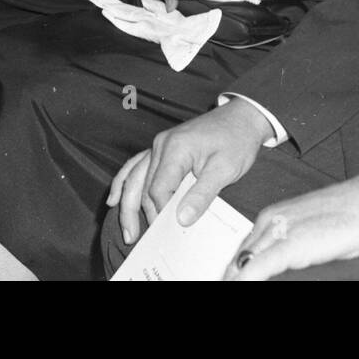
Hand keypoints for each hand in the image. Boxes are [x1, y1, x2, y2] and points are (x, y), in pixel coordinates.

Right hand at [105, 98, 271, 244]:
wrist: (243, 117)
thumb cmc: (237, 140)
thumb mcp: (225, 169)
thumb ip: (202, 194)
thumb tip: (181, 219)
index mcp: (176, 149)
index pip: (159, 189)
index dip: (162, 213)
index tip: (171, 230)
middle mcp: (162, 145)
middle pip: (145, 187)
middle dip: (142, 214)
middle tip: (137, 241)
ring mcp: (160, 145)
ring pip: (136, 178)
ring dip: (128, 204)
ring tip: (128, 232)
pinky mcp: (163, 147)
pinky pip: (138, 165)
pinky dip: (125, 182)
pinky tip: (115, 199)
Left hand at [225, 176, 358, 280]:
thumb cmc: (347, 215)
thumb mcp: (307, 229)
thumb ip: (286, 243)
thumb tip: (276, 266)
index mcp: (271, 215)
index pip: (243, 250)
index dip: (236, 272)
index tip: (233, 282)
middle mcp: (269, 221)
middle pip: (239, 258)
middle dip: (233, 278)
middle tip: (228, 286)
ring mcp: (279, 232)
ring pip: (244, 264)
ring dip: (237, 280)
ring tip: (230, 288)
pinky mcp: (290, 245)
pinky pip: (258, 268)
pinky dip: (247, 280)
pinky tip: (240, 287)